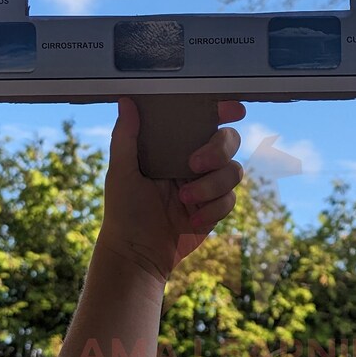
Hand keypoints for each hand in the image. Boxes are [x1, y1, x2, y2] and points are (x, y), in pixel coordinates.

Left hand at [97, 96, 244, 283]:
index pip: (201, 121)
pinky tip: (192, 220)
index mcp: (172, 147)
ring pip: (234, 171)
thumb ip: (125, 137)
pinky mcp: (215, 208)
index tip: (233, 108)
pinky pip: (230, 200)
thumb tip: (126, 101)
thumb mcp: (121, 171)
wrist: (138, 255)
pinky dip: (213, 209)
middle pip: (228, 140)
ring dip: (211, 186)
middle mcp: (193, 162)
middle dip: (218, 150)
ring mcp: (207, 185)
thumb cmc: (124, 212)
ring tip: (184, 200)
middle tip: (194, 164)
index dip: (221, 110)